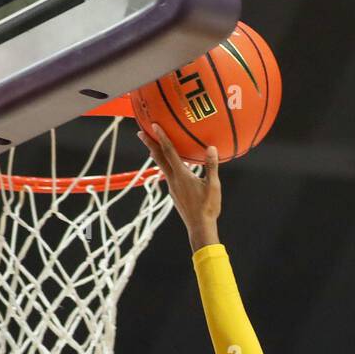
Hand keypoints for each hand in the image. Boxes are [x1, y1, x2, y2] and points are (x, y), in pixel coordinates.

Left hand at [138, 123, 220, 251]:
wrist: (200, 228)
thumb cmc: (208, 208)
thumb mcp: (213, 186)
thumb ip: (212, 166)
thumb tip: (212, 148)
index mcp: (181, 175)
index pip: (170, 152)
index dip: (162, 137)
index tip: (153, 126)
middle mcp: (173, 180)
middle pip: (159, 158)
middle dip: (150, 144)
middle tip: (141, 133)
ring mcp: (172, 188)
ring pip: (162, 167)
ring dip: (156, 155)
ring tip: (152, 146)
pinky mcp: (174, 194)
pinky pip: (168, 175)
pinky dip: (165, 166)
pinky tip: (170, 166)